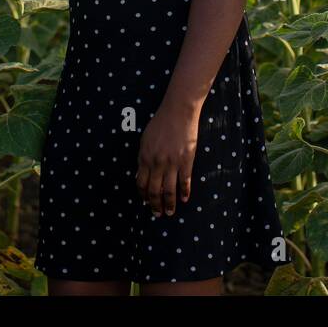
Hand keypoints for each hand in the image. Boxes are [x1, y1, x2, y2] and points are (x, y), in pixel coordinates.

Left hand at [136, 100, 200, 216]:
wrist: (178, 112)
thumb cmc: (160, 123)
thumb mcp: (145, 139)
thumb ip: (144, 156)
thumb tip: (143, 173)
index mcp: (144, 157)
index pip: (141, 183)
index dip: (143, 195)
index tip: (146, 202)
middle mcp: (157, 163)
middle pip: (154, 190)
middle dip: (155, 205)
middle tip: (157, 214)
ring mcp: (172, 163)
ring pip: (169, 190)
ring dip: (169, 204)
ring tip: (170, 212)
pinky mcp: (186, 161)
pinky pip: (184, 181)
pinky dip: (184, 192)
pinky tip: (184, 199)